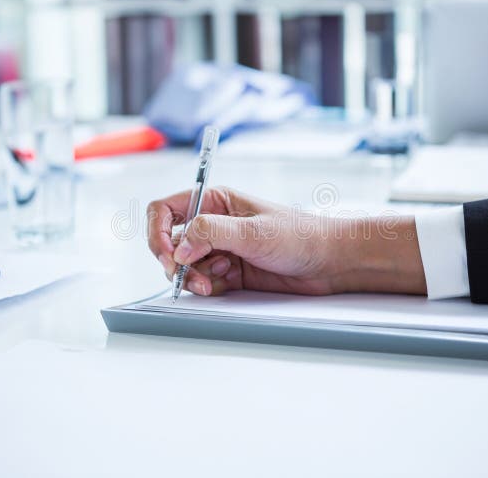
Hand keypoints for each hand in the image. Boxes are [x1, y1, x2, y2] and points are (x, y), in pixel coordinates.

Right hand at [147, 186, 426, 296]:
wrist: (329, 262)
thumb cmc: (300, 235)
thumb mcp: (252, 231)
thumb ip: (210, 233)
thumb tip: (179, 246)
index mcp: (215, 201)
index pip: (165, 210)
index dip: (158, 232)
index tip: (169, 254)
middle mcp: (213, 223)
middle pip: (171, 243)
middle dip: (175, 261)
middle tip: (186, 275)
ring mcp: (221, 249)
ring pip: (185, 266)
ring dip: (192, 277)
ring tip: (212, 284)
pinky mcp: (230, 272)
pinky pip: (202, 282)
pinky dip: (205, 287)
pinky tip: (222, 285)